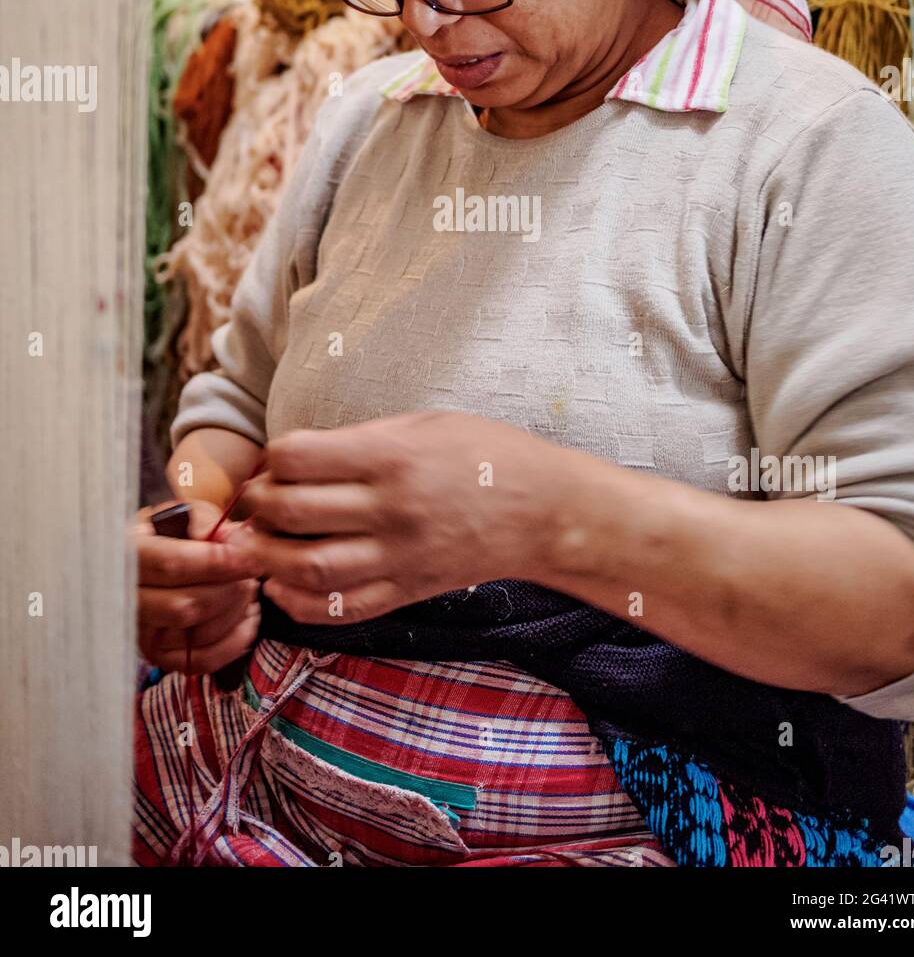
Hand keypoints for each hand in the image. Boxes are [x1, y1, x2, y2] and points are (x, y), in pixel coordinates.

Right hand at [131, 500, 263, 672]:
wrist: (154, 559)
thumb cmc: (174, 532)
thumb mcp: (186, 514)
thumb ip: (206, 523)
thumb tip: (231, 540)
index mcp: (126, 555)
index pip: (170, 565)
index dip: (215, 563)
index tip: (247, 559)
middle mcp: (126, 599)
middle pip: (186, 605)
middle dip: (230, 589)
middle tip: (251, 573)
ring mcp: (141, 632)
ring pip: (198, 633)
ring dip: (236, 610)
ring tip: (247, 588)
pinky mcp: (159, 655)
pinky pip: (203, 660)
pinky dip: (235, 640)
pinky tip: (248, 615)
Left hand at [242, 411, 575, 624]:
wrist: (545, 511)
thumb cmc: (486, 455)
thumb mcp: (425, 424)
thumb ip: (361, 439)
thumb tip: (297, 457)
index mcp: (393, 457)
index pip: (299, 459)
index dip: (271, 458)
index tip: (271, 460)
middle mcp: (391, 509)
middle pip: (293, 513)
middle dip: (257, 507)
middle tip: (251, 503)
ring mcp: (398, 557)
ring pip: (308, 567)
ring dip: (265, 559)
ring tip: (250, 547)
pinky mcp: (407, 592)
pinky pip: (341, 607)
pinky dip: (299, 603)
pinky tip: (281, 586)